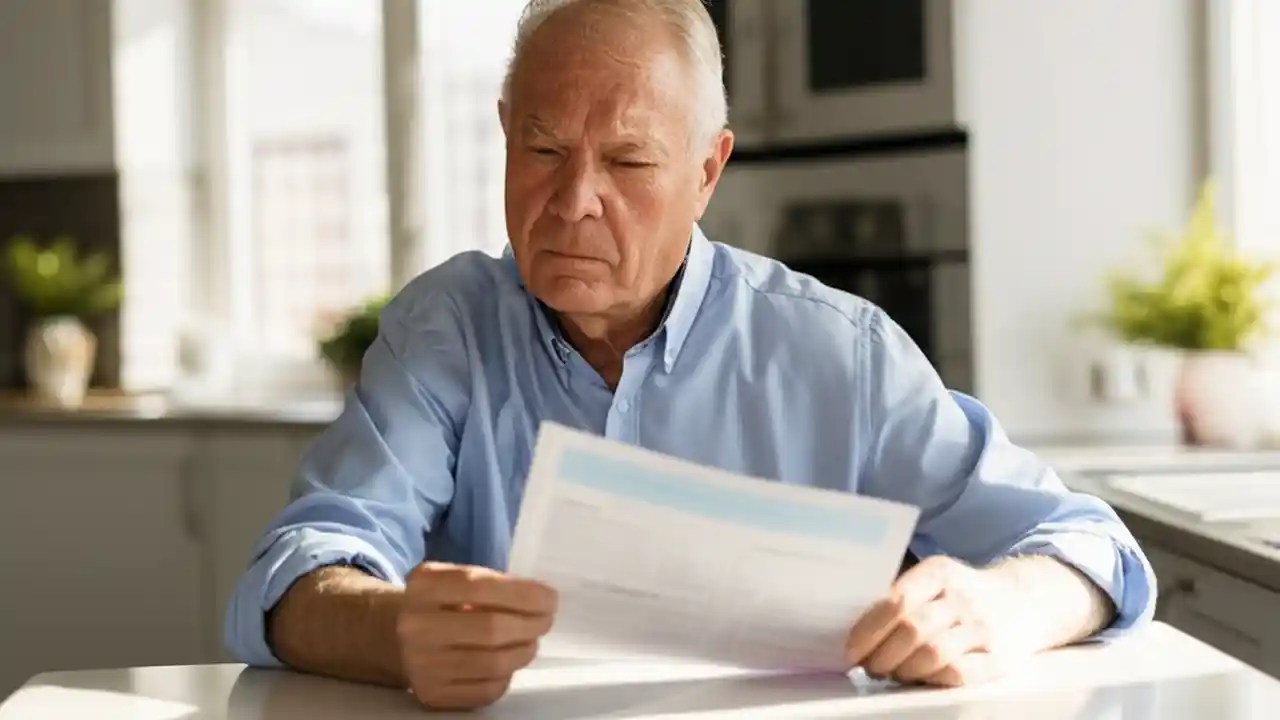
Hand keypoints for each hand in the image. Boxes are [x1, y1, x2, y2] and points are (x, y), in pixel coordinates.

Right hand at [396, 562, 558, 709]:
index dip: (525, 594)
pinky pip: (486, 690)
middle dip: (530, 624)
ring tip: (531, 642)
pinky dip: (506, 676)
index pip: (481, 586)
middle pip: (491, 628)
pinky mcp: (432, 694)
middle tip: (546, 621)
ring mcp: (421, 663)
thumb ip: (494, 585)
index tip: (550, 599)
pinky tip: (508, 663)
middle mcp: (416, 625)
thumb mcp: (455, 580)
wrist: (396, 637)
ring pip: (493, 663)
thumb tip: (543, 600)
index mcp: (424, 585)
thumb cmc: (443, 603)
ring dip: (524, 651)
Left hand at [845, 556, 1029, 686]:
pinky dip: (932, 680)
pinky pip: (958, 674)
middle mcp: (963, 597)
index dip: (867, 630)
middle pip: (911, 630)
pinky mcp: (999, 658)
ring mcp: (983, 628)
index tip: (850, 649)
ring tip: (893, 673)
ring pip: (932, 654)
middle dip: (881, 654)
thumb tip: (854, 627)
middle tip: (869, 666)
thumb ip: (903, 595)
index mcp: (940, 572)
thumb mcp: (937, 579)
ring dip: (903, 670)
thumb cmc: (965, 593)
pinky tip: (922, 678)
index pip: (896, 601)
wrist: (1028, 600)